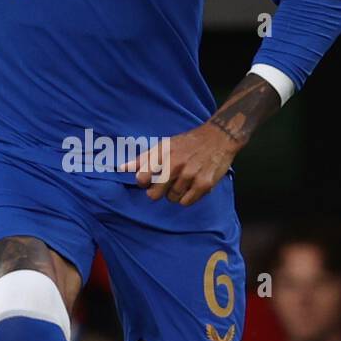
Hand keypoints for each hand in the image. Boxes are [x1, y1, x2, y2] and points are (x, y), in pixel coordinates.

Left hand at [119, 120, 237, 204]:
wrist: (219, 137)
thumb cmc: (188, 143)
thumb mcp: (164, 145)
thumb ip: (143, 158)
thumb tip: (122, 168)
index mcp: (163, 154)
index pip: (142, 178)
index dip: (143, 182)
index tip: (149, 180)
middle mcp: (176, 165)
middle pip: (154, 195)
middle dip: (157, 192)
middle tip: (166, 184)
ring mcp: (191, 175)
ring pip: (171, 199)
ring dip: (174, 194)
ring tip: (181, 182)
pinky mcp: (204, 184)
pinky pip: (186, 202)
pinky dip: (187, 198)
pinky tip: (191, 187)